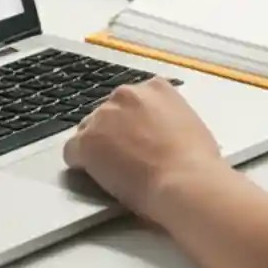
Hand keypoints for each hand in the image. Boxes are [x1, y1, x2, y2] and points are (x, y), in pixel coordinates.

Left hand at [63, 78, 226, 219]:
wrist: (184, 180)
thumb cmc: (195, 161)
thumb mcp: (188, 123)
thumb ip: (166, 119)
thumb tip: (159, 132)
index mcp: (155, 87)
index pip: (132, 100)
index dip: (133, 123)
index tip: (138, 137)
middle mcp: (126, 94)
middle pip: (108, 113)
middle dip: (113, 133)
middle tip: (127, 157)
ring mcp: (104, 116)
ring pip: (88, 131)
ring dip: (98, 148)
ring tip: (115, 171)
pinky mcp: (87, 141)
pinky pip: (72, 152)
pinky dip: (81, 165)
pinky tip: (99, 177)